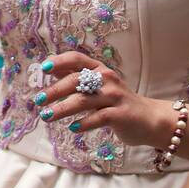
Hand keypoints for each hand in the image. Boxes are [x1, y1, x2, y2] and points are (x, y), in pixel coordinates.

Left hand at [36, 51, 172, 149]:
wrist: (150, 119)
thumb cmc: (118, 102)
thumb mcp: (99, 86)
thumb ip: (78, 78)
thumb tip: (52, 71)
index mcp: (100, 69)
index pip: (77, 59)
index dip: (60, 61)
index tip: (44, 68)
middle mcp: (107, 79)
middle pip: (77, 80)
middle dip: (55, 90)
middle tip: (38, 100)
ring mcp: (115, 96)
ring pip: (84, 100)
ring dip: (62, 108)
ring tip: (46, 116)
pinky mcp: (120, 114)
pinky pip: (98, 118)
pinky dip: (84, 123)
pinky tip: (73, 128)